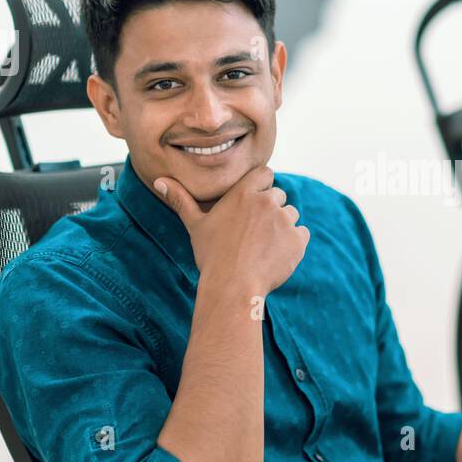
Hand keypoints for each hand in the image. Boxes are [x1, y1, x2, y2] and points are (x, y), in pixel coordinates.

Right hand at [153, 165, 308, 296]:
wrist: (232, 287)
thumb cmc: (211, 256)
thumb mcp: (195, 225)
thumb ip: (181, 200)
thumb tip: (159, 180)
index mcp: (243, 193)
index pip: (265, 173)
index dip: (261, 187)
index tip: (253, 204)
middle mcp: (267, 201)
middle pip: (279, 196)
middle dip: (270, 210)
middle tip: (254, 233)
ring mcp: (285, 220)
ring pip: (291, 215)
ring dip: (282, 227)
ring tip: (262, 246)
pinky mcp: (298, 240)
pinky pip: (302, 234)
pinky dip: (293, 244)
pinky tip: (275, 256)